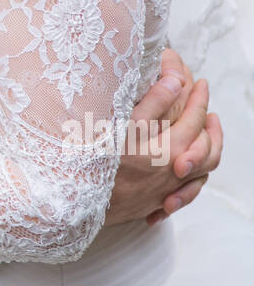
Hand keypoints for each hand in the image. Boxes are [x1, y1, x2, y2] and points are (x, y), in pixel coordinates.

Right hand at [104, 48, 221, 227]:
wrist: (76, 201)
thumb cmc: (95, 161)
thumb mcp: (123, 126)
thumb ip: (153, 102)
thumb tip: (177, 82)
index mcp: (169, 150)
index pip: (194, 120)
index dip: (199, 98)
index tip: (201, 83)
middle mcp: (173, 173)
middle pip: (207, 148)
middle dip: (210, 125)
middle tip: (208, 109)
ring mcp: (165, 191)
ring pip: (202, 172)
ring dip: (208, 151)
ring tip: (204, 137)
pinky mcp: (154, 203)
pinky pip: (187, 192)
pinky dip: (194, 178)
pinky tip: (186, 170)